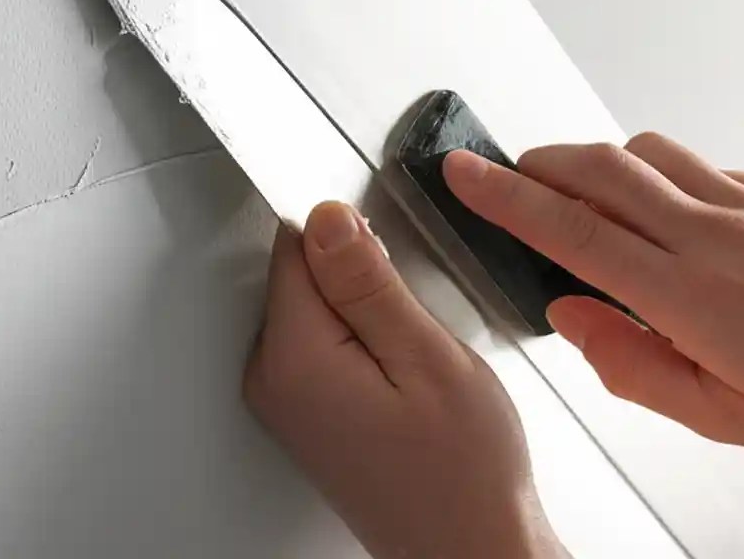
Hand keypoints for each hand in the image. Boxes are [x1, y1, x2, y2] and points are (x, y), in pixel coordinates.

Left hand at [245, 202, 567, 558]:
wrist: (470, 547)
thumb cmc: (463, 476)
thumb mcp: (428, 359)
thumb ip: (368, 284)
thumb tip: (326, 218)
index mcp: (294, 360)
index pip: (293, 246)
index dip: (347, 232)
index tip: (386, 254)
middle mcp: (273, 380)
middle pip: (300, 275)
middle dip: (357, 275)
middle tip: (410, 321)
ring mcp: (285, 400)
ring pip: (314, 306)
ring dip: (362, 310)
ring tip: (409, 355)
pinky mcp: (305, 411)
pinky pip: (321, 341)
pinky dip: (360, 340)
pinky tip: (399, 375)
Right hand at [444, 133, 743, 459]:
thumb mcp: (726, 419)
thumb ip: (632, 365)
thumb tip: (570, 315)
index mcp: (692, 296)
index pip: (572, 230)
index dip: (505, 197)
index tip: (464, 174)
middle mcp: (720, 234)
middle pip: (601, 168)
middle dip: (539, 161)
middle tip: (505, 170)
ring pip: (651, 152)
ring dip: (600, 163)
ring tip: (584, 194)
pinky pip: (706, 167)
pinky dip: (667, 179)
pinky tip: (673, 218)